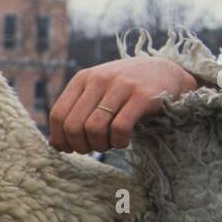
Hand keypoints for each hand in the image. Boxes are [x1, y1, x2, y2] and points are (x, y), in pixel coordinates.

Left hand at [48, 57, 199, 153]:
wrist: (166, 72)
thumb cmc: (126, 90)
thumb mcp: (97, 93)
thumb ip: (76, 113)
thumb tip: (54, 145)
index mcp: (83, 78)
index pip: (58, 114)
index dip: (60, 138)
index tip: (71, 148)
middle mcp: (99, 79)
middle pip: (74, 125)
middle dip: (80, 146)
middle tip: (93, 148)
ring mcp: (121, 86)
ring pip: (94, 128)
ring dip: (100, 146)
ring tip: (109, 144)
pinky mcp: (142, 96)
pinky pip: (119, 128)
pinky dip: (118, 142)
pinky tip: (123, 141)